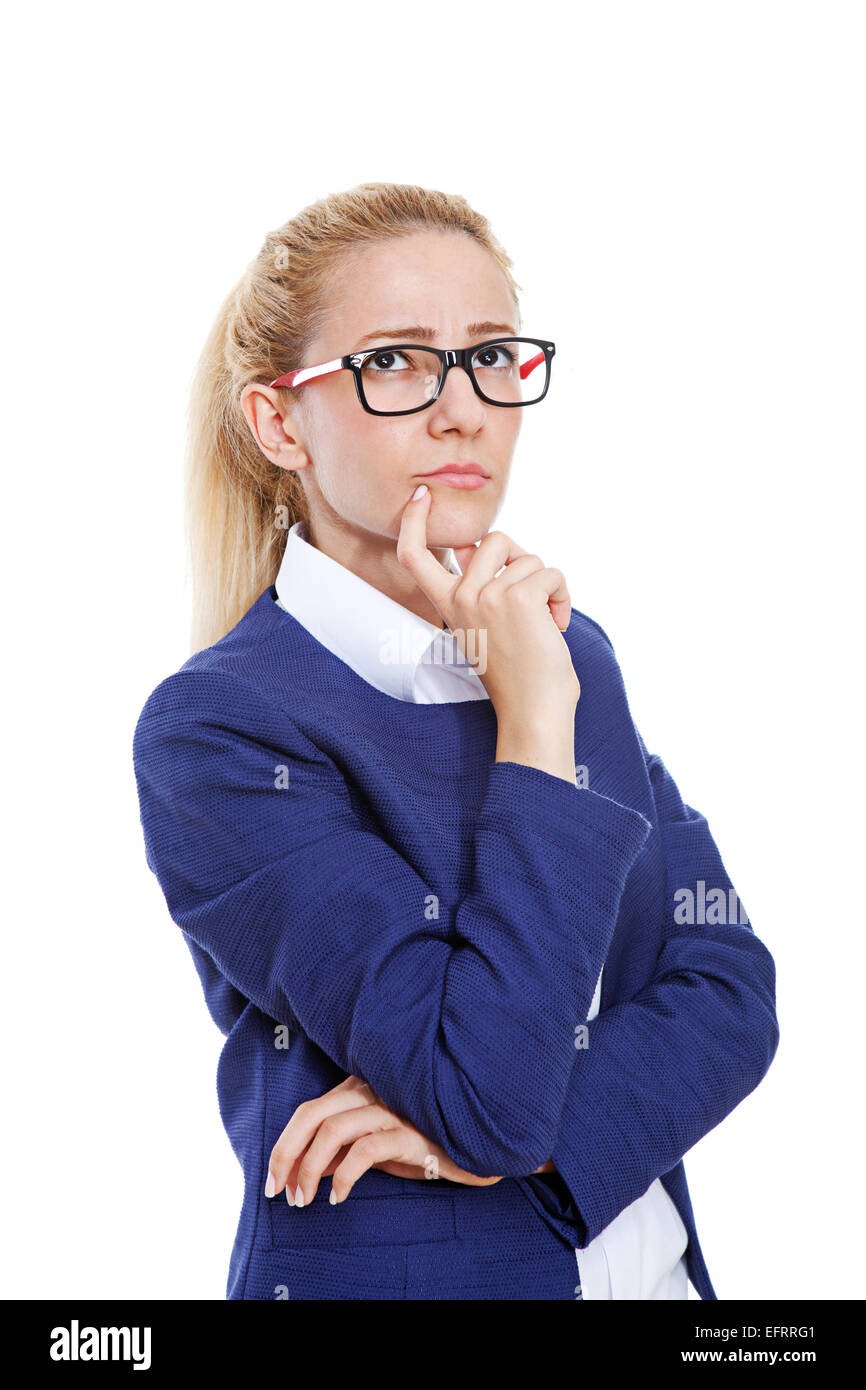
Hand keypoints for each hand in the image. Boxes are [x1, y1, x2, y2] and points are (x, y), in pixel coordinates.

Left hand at [265, 1075, 504, 1205]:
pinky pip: (364, 1151)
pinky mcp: (409, 1131)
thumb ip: (341, 1149)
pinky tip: (340, 1197)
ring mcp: (391, 1108)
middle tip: (278, 1192)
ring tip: (305, 1200)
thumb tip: (303, 1168)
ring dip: (309, 1169)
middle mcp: (372, 1090)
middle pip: (312, 1115)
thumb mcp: (374, 1144)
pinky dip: (344, 1177)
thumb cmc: (421, 1143)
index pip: (308, 1110)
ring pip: (332, 1131)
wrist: (475, 1145)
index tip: (274, 1180)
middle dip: (286, 1155)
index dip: (284, 1145)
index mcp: (359, 1087)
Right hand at [396, 484, 579, 724]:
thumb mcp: (484, 625)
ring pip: (527, 557)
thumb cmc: (517, 674)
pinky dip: (562, 596)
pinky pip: (550, 573)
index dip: (414, 521)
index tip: (422, 495)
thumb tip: (472, 547)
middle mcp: (461, 596)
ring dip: (546, 584)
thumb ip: (477, 587)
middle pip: (492, 540)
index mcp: (448, 605)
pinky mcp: (518, 597)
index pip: (414, 556)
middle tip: (531, 598)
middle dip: (521, 561)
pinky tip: (556, 625)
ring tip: (544, 621)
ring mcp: (487, 595)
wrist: (532, 712)